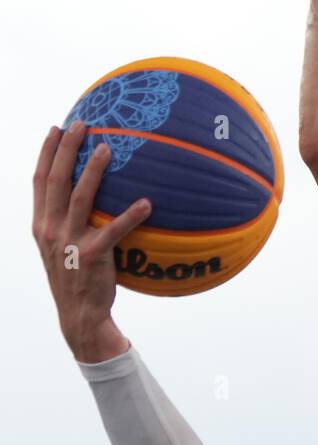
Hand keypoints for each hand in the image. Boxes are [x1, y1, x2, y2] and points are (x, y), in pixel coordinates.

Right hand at [32, 122, 151, 360]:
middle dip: (67, 148)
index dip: (47, 152)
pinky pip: (114, 229)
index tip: (55, 129)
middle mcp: (51, 229)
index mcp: (41, 225)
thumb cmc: (75, 281)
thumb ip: (65, 225)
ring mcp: (70, 242)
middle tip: (81, 124)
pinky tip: (147, 203)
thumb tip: (83, 201)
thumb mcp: (60, 251)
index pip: (40, 180)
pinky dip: (131, 215)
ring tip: (107, 148)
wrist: (80, 316)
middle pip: (56, 179)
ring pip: (81, 196)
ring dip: (94, 170)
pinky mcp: (92, 256)